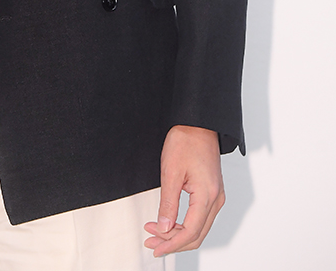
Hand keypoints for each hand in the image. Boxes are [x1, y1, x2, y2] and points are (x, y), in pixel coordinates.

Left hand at [143, 125, 224, 256]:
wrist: (198, 123)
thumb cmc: (185, 141)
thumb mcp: (171, 172)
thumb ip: (168, 203)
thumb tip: (163, 227)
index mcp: (207, 195)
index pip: (190, 231)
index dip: (170, 242)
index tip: (154, 244)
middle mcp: (216, 199)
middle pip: (197, 234)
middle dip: (173, 243)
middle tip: (151, 243)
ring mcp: (216, 196)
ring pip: (199, 228)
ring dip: (178, 235)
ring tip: (156, 234)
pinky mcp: (212, 192)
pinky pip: (201, 218)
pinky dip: (185, 225)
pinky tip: (170, 224)